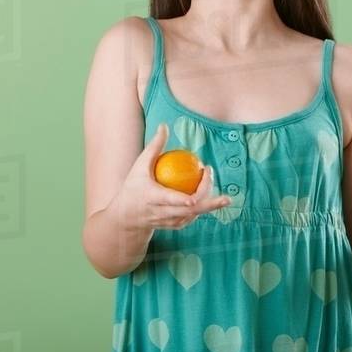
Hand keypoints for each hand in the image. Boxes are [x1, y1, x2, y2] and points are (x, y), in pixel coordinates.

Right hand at [109, 122, 231, 231]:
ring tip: (220, 191)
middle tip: (224, 194)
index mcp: (152, 198)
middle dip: (209, 203)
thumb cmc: (133, 186)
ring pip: (193, 216)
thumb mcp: (139, 166)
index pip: (170, 200)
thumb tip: (165, 125)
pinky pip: (192, 217)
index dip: (184, 200)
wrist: (126, 218)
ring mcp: (168, 221)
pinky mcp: (174, 226)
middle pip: (189, 210)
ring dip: (209, 204)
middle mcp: (161, 213)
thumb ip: (154, 146)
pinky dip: (202, 208)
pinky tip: (210, 197)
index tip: (196, 195)